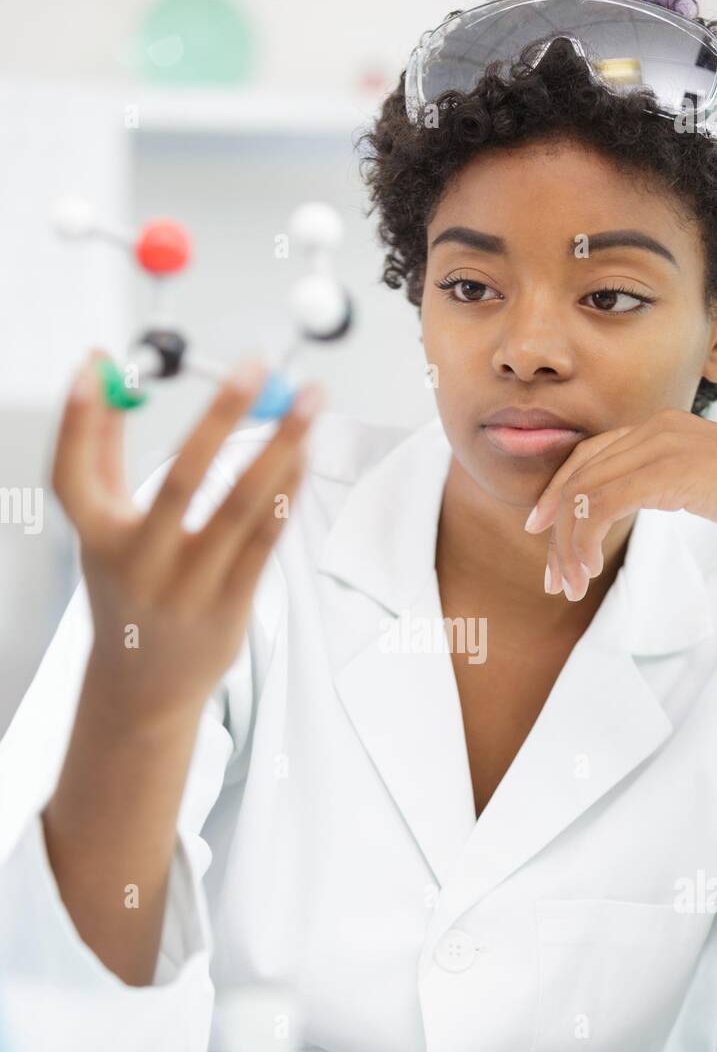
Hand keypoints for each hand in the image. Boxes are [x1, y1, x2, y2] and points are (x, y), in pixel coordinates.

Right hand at [51, 350, 322, 721]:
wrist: (144, 687)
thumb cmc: (128, 590)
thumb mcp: (101, 528)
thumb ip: (100, 448)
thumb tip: (100, 366)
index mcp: (96, 539)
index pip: (72, 474)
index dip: (80, 419)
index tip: (98, 364)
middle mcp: (138, 565)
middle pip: (179, 481)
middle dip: (220, 417)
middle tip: (255, 366)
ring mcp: (186, 590)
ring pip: (238, 508)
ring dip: (280, 447)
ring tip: (309, 400)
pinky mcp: (229, 608)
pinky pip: (264, 540)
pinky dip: (286, 492)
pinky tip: (304, 454)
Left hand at [524, 408, 716, 598]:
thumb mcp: (696, 484)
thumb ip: (659, 482)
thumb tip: (624, 502)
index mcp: (661, 424)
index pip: (588, 455)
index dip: (556, 496)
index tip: (542, 532)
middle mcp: (656, 426)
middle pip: (579, 477)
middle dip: (556, 532)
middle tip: (553, 578)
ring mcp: (662, 444)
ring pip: (584, 494)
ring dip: (569, 547)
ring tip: (571, 586)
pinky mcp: (669, 471)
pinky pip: (602, 505)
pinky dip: (586, 542)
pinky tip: (589, 570)